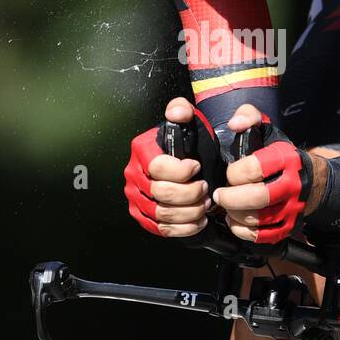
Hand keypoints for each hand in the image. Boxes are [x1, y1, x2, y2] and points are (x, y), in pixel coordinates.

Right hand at [123, 97, 212, 238]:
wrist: (191, 167)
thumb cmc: (191, 146)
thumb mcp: (190, 124)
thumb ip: (183, 111)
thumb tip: (177, 112)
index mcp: (142, 151)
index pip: (157, 167)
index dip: (182, 171)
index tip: (197, 167)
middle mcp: (134, 174)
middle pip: (161, 193)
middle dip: (190, 194)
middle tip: (205, 188)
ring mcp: (137, 197)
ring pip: (163, 213)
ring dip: (190, 212)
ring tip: (205, 204)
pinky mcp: (143, 216)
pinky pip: (161, 228)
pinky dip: (183, 228)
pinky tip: (197, 220)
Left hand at [212, 104, 314, 244]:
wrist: (313, 180)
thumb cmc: (281, 155)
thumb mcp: (267, 129)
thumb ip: (249, 116)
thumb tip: (235, 124)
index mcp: (286, 159)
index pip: (253, 169)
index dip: (234, 174)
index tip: (229, 174)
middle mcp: (293, 185)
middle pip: (256, 198)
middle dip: (230, 198)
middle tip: (220, 195)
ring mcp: (292, 209)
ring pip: (257, 220)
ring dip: (234, 214)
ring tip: (227, 206)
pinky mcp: (289, 226)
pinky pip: (261, 236)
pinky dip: (242, 230)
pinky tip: (236, 220)